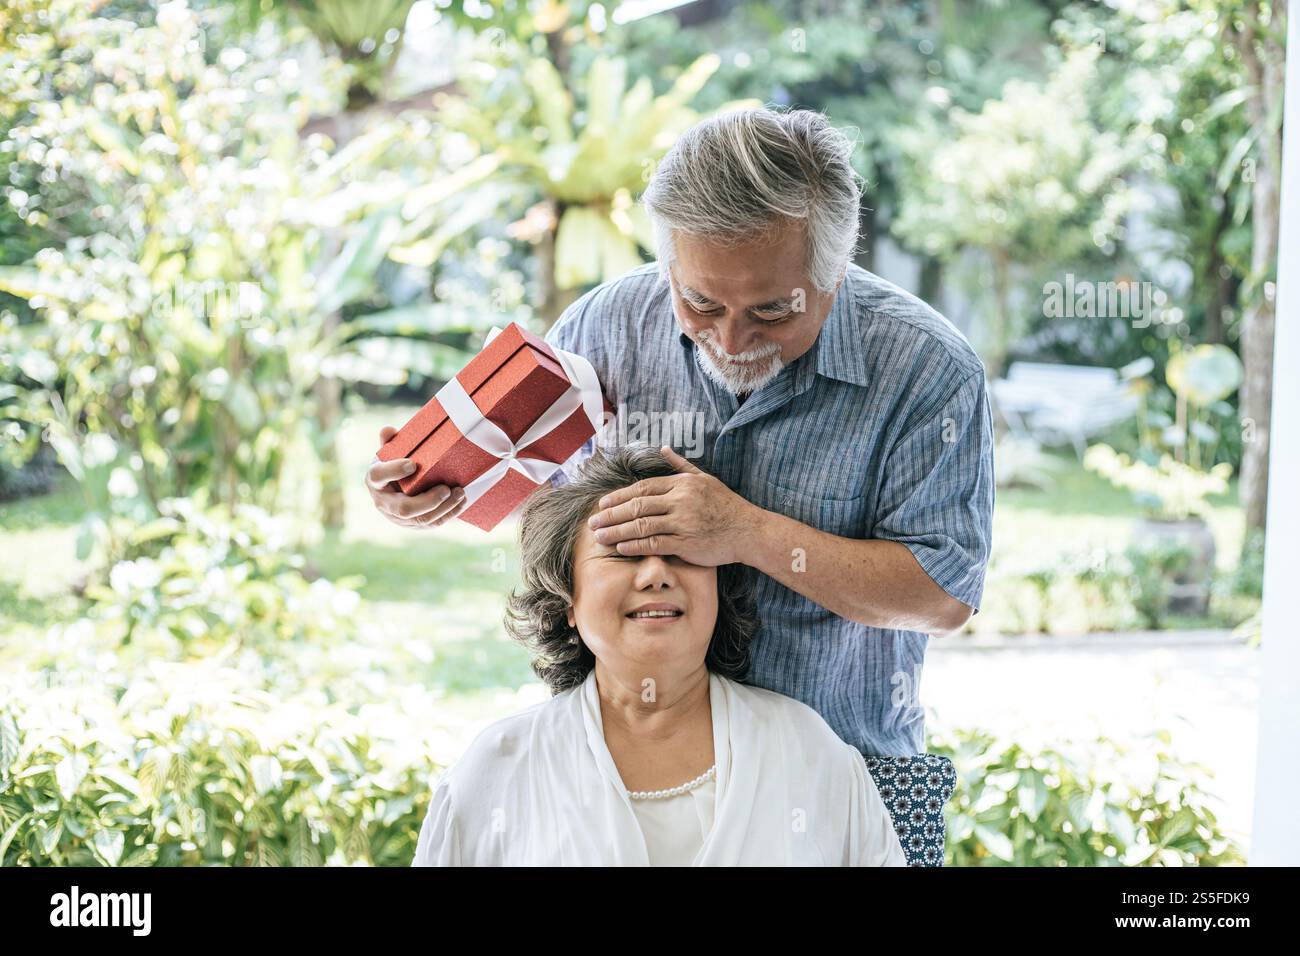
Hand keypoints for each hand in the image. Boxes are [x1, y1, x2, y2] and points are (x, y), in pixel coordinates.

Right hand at [366, 425, 468, 529]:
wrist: (395, 487)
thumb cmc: (394, 464)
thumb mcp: (389, 452)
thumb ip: (390, 441)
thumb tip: (388, 430)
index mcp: (375, 479)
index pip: (379, 476)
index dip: (394, 471)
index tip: (412, 464)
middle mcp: (384, 502)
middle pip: (404, 508)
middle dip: (428, 501)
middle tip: (445, 489)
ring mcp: (399, 517)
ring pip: (421, 519)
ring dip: (444, 507)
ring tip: (459, 492)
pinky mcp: (414, 524)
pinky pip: (433, 523)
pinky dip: (449, 513)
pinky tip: (461, 501)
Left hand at [586, 446, 759, 565]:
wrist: (748, 530)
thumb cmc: (726, 505)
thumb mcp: (705, 479)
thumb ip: (681, 465)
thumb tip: (663, 448)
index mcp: (681, 484)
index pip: (642, 489)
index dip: (619, 497)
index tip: (602, 504)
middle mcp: (680, 500)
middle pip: (637, 506)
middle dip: (611, 515)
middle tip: (593, 522)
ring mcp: (683, 522)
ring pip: (641, 525)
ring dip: (617, 531)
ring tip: (599, 537)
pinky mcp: (686, 543)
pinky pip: (654, 543)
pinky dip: (635, 545)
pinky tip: (621, 548)